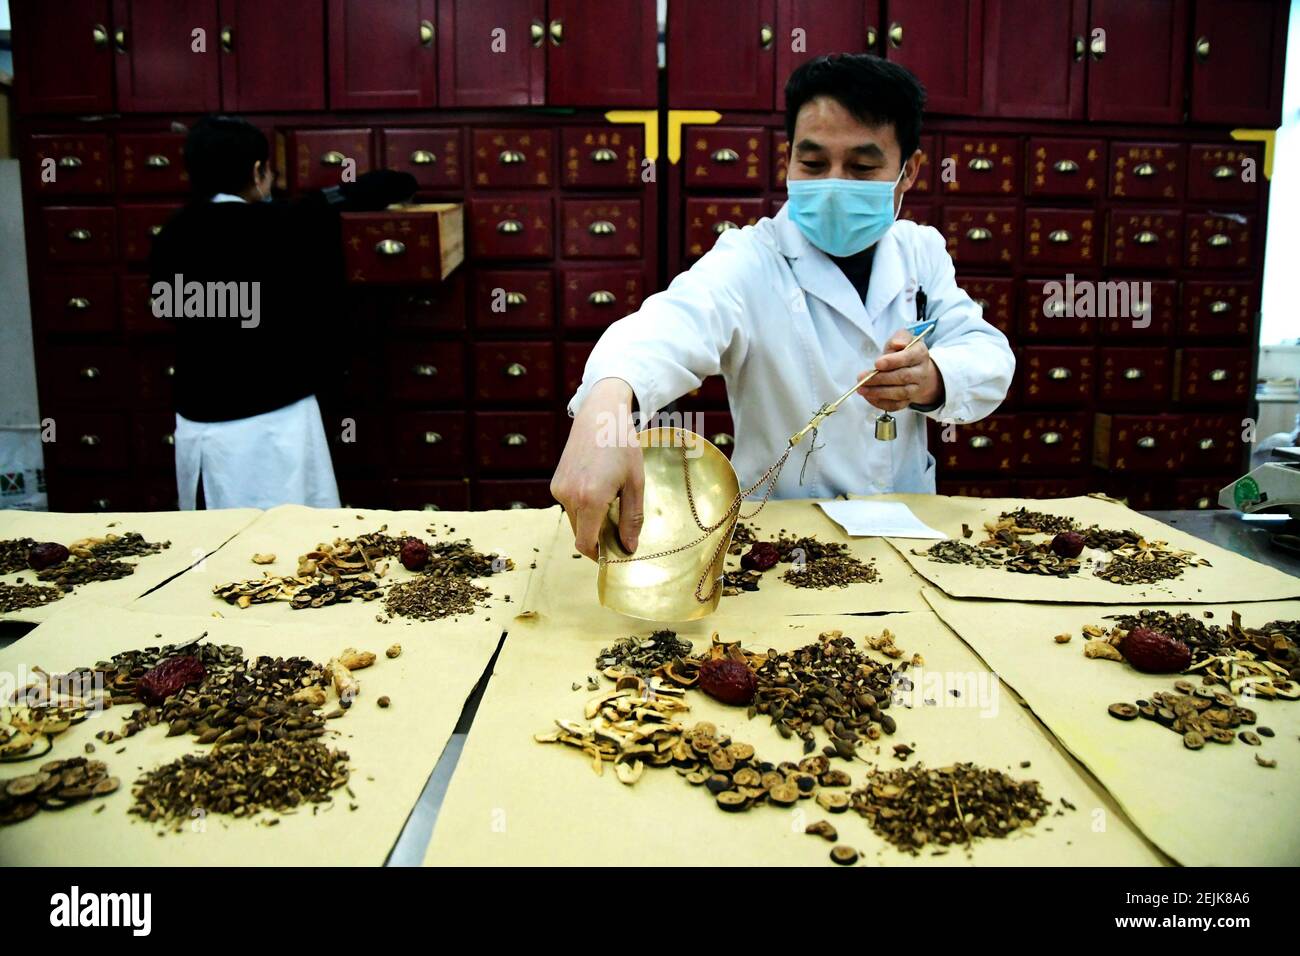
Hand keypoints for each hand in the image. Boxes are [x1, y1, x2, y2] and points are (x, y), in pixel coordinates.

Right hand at [550, 378, 644, 559]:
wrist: (599, 415)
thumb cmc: (622, 445)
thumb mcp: (635, 483)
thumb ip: (631, 518)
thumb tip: (629, 548)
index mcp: (590, 499)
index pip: (586, 544)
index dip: (599, 555)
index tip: (614, 553)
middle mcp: (569, 496)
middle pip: (580, 534)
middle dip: (598, 537)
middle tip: (619, 526)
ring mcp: (559, 489)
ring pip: (575, 521)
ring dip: (591, 521)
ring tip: (610, 501)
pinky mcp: (556, 483)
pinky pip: (569, 506)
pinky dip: (583, 507)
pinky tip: (598, 489)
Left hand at [856, 329, 944, 411]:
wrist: (916, 369)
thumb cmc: (905, 351)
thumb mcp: (904, 338)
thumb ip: (900, 337)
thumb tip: (896, 344)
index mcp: (920, 354)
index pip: (908, 358)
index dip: (892, 361)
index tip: (877, 363)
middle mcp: (921, 373)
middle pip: (902, 377)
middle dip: (880, 379)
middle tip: (862, 377)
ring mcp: (916, 389)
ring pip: (899, 393)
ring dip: (878, 392)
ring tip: (862, 389)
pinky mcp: (908, 401)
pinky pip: (895, 405)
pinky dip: (881, 403)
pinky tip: (869, 396)